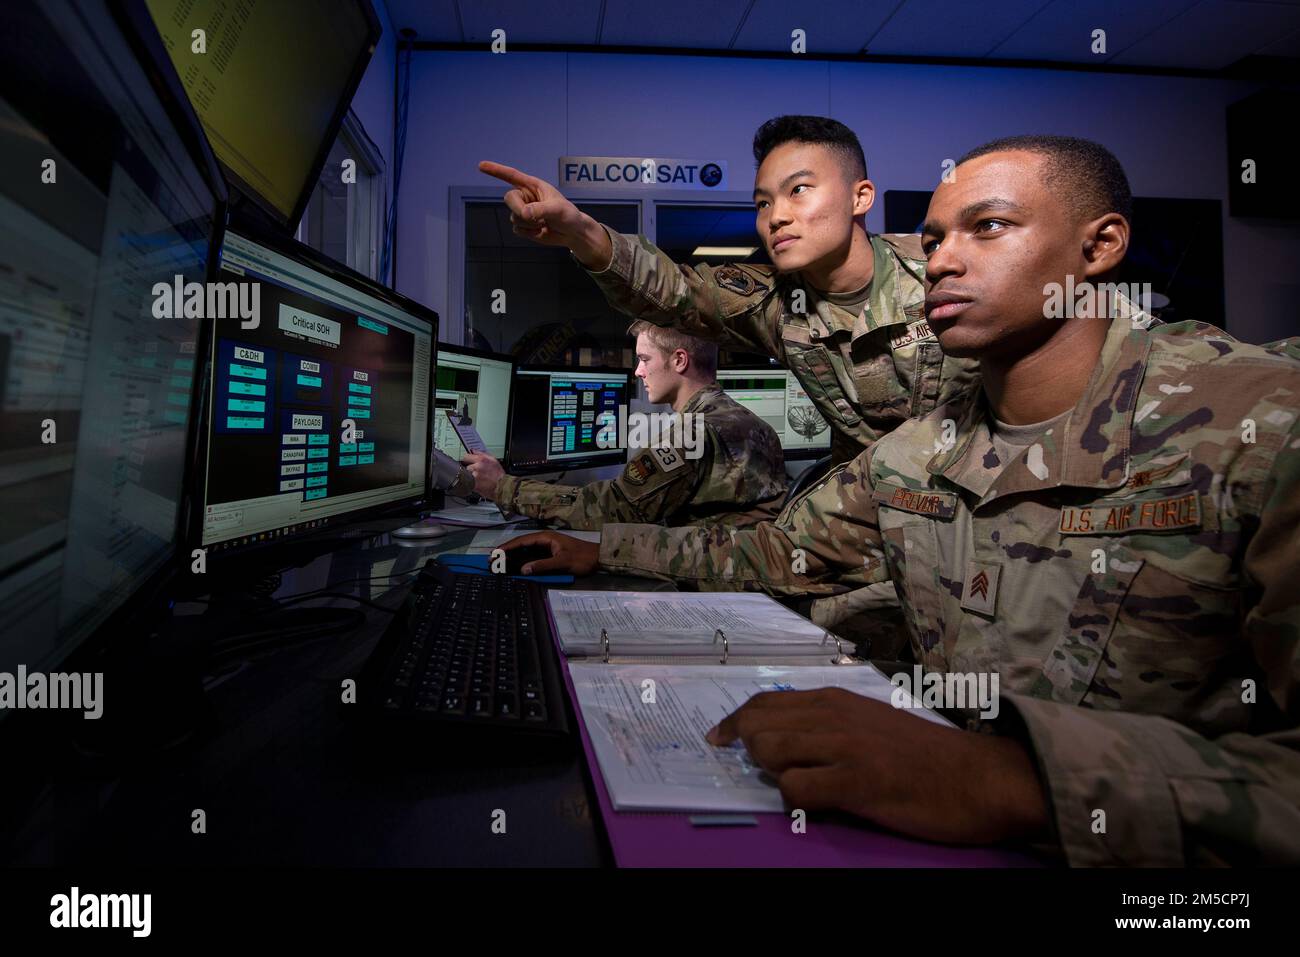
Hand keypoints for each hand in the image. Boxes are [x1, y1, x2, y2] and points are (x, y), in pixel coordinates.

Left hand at [461, 451, 504, 499]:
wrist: (502, 485)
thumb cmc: (499, 473)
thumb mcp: (493, 459)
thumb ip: (482, 453)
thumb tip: (473, 451)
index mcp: (481, 459)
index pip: (466, 456)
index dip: (467, 459)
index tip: (468, 461)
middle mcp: (477, 467)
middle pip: (467, 467)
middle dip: (470, 469)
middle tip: (477, 472)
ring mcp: (475, 476)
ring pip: (467, 475)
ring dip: (471, 476)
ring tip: (479, 478)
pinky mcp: (474, 484)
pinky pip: (469, 482)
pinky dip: (472, 483)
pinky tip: (479, 482)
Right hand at [478, 161, 611, 268]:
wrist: (573, 233)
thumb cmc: (569, 215)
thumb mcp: (558, 210)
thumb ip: (540, 210)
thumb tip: (524, 213)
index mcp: (533, 186)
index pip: (512, 176)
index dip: (496, 170)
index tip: (481, 165)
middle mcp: (526, 197)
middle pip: (509, 199)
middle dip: (518, 209)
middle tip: (535, 218)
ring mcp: (523, 212)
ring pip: (513, 217)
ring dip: (528, 224)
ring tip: (544, 224)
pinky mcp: (524, 226)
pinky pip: (517, 229)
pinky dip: (528, 233)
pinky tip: (540, 231)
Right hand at [501, 530, 599, 575]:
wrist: (599, 558)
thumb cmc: (582, 558)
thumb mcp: (563, 562)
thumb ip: (543, 566)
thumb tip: (523, 570)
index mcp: (546, 537)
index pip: (522, 541)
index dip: (507, 547)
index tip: (495, 553)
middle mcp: (544, 540)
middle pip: (521, 545)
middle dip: (506, 552)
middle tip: (491, 560)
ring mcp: (547, 548)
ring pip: (525, 551)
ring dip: (512, 557)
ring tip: (498, 564)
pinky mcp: (550, 555)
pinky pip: (532, 557)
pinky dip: (522, 561)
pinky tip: (514, 567)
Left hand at [707, 688, 1048, 844]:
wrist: (979, 778)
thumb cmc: (927, 757)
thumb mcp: (872, 724)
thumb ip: (830, 725)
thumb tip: (784, 737)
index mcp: (836, 698)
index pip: (765, 701)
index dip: (735, 721)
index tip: (719, 738)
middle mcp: (834, 715)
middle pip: (759, 723)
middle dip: (749, 749)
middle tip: (764, 770)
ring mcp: (845, 747)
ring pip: (770, 750)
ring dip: (771, 771)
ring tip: (800, 783)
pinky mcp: (858, 781)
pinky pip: (798, 789)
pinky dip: (796, 800)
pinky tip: (818, 804)